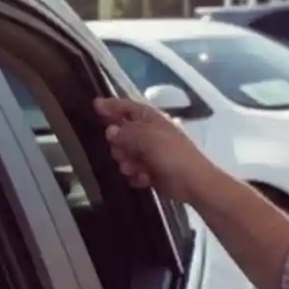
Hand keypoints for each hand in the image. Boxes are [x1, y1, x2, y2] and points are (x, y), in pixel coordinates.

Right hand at [93, 96, 216, 203]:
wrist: (193, 183)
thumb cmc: (172, 155)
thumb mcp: (148, 138)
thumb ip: (127, 133)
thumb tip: (110, 130)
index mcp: (152, 120)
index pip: (128, 107)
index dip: (112, 105)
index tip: (95, 104)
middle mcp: (150, 134)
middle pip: (122, 134)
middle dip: (119, 145)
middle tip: (123, 153)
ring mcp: (151, 154)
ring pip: (125, 155)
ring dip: (127, 163)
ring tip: (135, 169)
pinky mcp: (152, 172)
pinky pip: (134, 171)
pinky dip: (136, 176)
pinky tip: (144, 179)